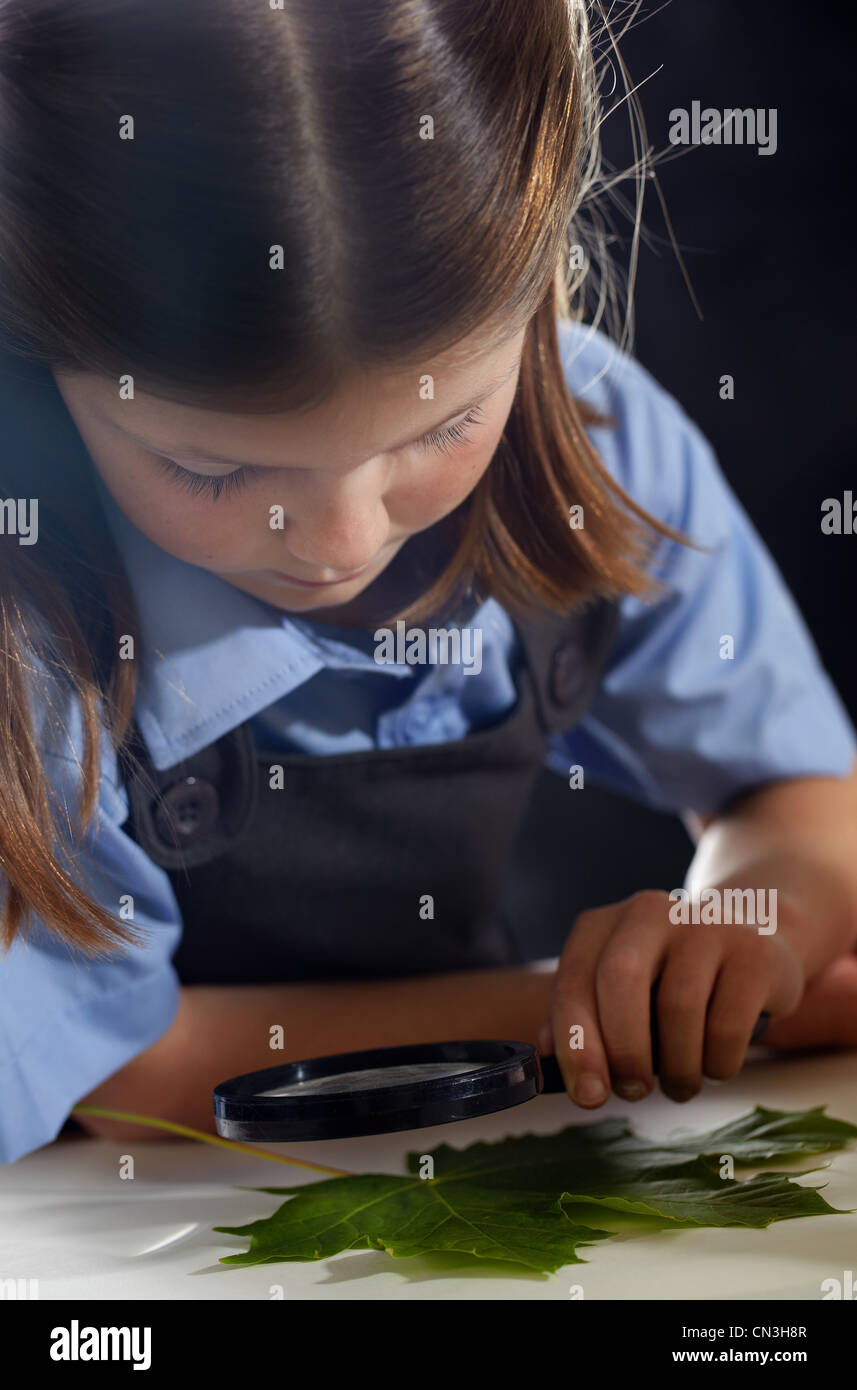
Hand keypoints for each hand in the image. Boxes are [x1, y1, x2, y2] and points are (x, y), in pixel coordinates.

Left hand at [538, 889, 805, 1105]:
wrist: (752, 945)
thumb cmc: (670, 982)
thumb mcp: (619, 993)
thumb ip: (580, 1022)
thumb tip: (551, 1067)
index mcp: (603, 924)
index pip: (574, 980)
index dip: (576, 1042)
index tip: (588, 1095)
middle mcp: (650, 912)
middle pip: (621, 981)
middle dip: (623, 1050)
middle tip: (633, 1091)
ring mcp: (706, 925)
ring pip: (679, 1009)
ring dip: (677, 1068)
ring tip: (679, 1084)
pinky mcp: (754, 953)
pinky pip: (728, 1025)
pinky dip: (718, 1062)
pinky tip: (715, 1064)